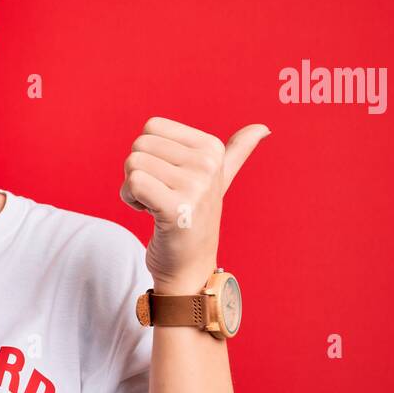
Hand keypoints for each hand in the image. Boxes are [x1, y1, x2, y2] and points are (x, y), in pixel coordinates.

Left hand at [120, 117, 269, 293]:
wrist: (191, 266)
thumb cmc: (196, 218)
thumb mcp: (219, 180)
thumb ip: (236, 152)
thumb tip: (263, 128)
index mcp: (213, 148)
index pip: (152, 127)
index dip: (150, 154)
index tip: (169, 179)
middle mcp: (207, 163)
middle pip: (140, 145)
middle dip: (139, 171)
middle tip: (161, 195)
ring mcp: (195, 186)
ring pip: (133, 164)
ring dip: (133, 189)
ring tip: (157, 205)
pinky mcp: (177, 208)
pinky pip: (133, 184)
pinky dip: (130, 199)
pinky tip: (150, 214)